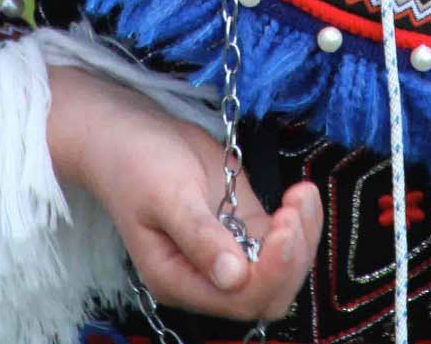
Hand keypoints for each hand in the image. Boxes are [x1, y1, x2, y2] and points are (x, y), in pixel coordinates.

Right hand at [48, 64, 322, 321]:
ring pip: (280, 268)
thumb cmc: (138, 163)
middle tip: (295, 206)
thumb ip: (200, 238)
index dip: (271, 270)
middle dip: (293, 257)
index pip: (240, 298)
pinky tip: (301, 192)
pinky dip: (299, 222)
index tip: (284, 226)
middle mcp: (206, 277)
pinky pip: (279, 239)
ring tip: (302, 194)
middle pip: (268, 293)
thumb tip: (234, 278)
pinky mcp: (241, 224)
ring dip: (302, 237)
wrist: (128, 132)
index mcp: (180, 280)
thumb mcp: (167, 196)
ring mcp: (228, 251)